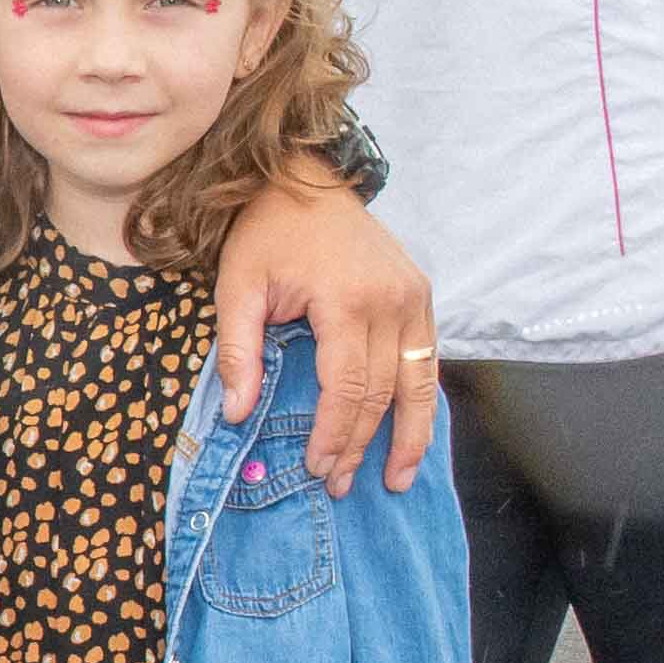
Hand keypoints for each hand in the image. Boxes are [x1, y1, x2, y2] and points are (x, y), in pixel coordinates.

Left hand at [216, 170, 441, 491]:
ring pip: (419, 382)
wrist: (306, 178)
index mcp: (347, 299)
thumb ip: (239, 351)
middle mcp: (391, 300)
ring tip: (397, 480)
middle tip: (338, 484)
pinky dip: (422, 400)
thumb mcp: (237, 287)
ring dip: (410, 436)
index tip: (315, 467)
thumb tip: (239, 414)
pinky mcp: (421, 294)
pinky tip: (414, 433)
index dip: (332, 433)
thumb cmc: (266, 233)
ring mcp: (414, 297)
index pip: (346, 387)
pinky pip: (426, 359)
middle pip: (382, 392)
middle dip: (360, 445)